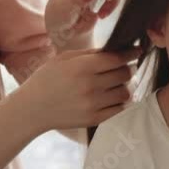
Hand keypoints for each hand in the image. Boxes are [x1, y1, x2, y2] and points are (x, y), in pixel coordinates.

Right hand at [13, 47, 139, 133]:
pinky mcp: (93, 119)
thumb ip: (90, 54)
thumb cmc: (47, 79)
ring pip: (125, 92)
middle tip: (120, 68)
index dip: (130, 53)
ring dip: (123, 86)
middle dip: (125, 69)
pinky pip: (119, 109)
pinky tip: (111, 97)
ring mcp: (92, 104)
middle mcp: (89, 86)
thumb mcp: (64, 59)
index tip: (136, 50)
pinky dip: (119, 102)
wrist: (32, 109)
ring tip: (113, 84)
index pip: (116, 58)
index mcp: (82, 67)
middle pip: (124, 74)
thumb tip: (115, 49)